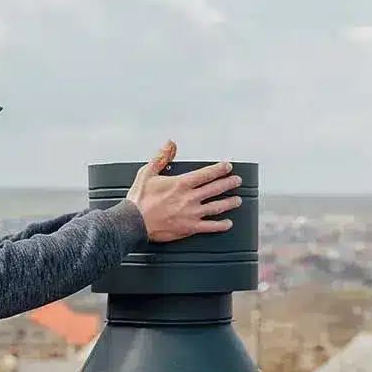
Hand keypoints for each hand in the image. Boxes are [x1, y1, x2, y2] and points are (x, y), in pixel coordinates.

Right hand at [126, 140, 242, 242]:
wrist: (133, 223)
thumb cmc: (139, 200)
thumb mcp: (147, 172)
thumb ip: (162, 157)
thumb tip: (170, 144)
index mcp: (181, 184)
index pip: (206, 174)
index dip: (219, 169)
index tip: (227, 167)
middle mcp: (189, 198)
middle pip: (215, 189)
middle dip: (229, 183)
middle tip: (237, 181)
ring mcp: (191, 214)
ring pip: (216, 207)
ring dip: (229, 203)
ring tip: (238, 200)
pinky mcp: (189, 228)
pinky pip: (209, 227)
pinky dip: (220, 225)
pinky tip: (227, 223)